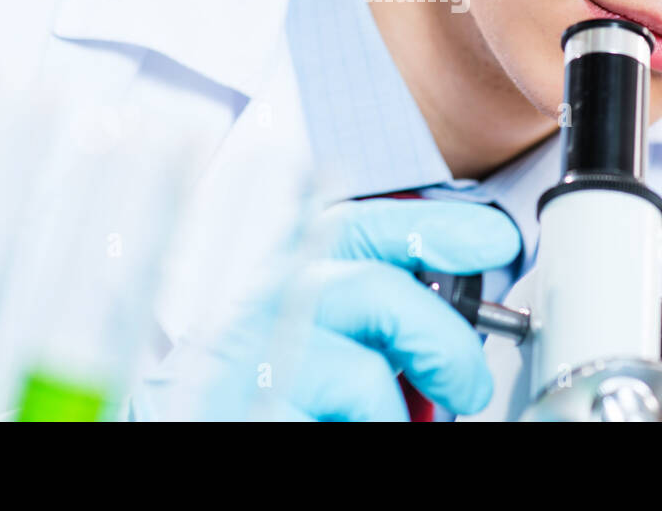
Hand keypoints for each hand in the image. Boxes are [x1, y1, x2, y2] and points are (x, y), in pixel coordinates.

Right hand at [123, 197, 520, 421]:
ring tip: (398, 426)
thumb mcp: (298, 341)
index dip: (432, 225)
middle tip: (468, 382)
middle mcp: (255, 316)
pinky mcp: (240, 416)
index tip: (493, 239)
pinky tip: (338, 429)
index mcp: (278, 285)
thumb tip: (455, 328)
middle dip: (438, 331)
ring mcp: (242, 371)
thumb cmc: (249, 393)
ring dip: (397, 409)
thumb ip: (360, 325)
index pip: (354, 228)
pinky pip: (318, 422)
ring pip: (355, 371)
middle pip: (366, 288)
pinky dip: (358, 433)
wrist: (167, 435)